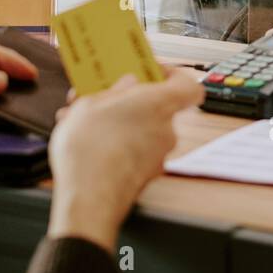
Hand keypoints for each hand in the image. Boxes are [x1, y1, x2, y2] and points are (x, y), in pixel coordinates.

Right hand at [47, 67, 203, 251]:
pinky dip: (116, 144)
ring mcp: (158, 156)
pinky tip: (88, 144)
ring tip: (84, 121)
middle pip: (158, 106)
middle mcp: (166, 130)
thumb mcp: (90, 104)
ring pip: (142, 129)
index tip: (150, 70)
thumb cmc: (91, 152)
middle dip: (131, 100)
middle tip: (105, 95)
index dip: (172, 74)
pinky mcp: (145, 175)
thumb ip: (113, 90)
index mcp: (159, 104)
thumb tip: (127, 84)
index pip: (188, 84)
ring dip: (118, 123)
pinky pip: (134, 150)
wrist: (88, 202)